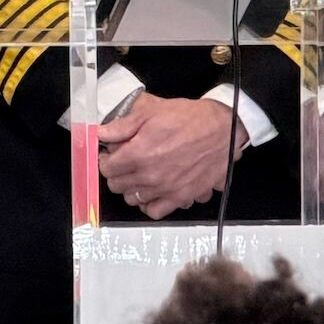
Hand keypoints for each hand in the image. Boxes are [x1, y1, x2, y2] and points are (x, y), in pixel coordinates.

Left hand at [96, 94, 246, 217]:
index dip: (106, 159)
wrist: (223, 130)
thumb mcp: (152, 111)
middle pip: (117, 185)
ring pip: (133, 199)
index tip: (111, 154)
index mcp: (139, 153)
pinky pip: (154, 211)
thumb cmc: (191, 118)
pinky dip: (149, 204)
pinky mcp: (181, 197)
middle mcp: (150, 175)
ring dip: (131, 188)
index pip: (106, 167)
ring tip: (138, 175)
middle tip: (124, 162)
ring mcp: (165, 189)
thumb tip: (100, 133)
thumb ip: (122, 126)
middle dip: (116, 173)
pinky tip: (152, 191)